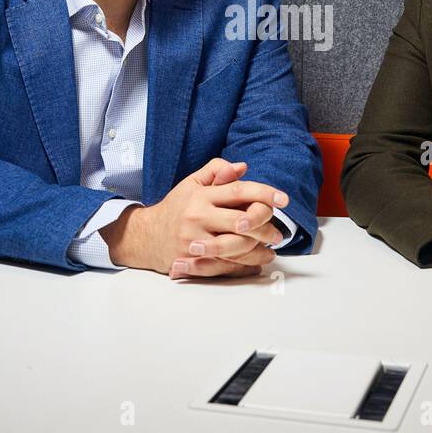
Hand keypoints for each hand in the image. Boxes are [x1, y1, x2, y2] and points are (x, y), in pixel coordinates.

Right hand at [101, 158, 289, 277]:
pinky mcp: (194, 261)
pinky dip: (246, 265)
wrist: (147, 236)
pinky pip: (226, 265)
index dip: (264, 194)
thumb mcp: (191, 184)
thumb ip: (216, 171)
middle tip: (278, 231)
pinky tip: (257, 260)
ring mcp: (195, 241)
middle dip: (265, 226)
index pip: (238, 191)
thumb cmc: (175, 208)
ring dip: (259, 249)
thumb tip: (242, 167)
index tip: (284, 199)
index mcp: (201, 196)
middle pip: (241, 222)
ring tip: (271, 248)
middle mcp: (198, 218)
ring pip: (236, 247)